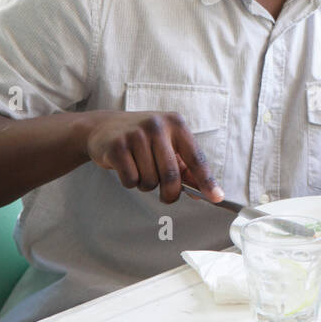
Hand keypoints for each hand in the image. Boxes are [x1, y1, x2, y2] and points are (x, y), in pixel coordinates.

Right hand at [85, 111, 221, 203]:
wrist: (103, 128)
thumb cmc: (143, 140)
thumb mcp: (167, 145)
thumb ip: (186, 167)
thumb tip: (204, 192)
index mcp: (176, 124)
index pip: (196, 158)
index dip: (207, 180)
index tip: (217, 198)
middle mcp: (158, 125)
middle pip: (171, 175)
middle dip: (170, 193)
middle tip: (167, 196)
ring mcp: (136, 134)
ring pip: (150, 181)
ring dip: (146, 185)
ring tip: (140, 170)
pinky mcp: (117, 146)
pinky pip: (131, 180)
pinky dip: (130, 182)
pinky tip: (126, 167)